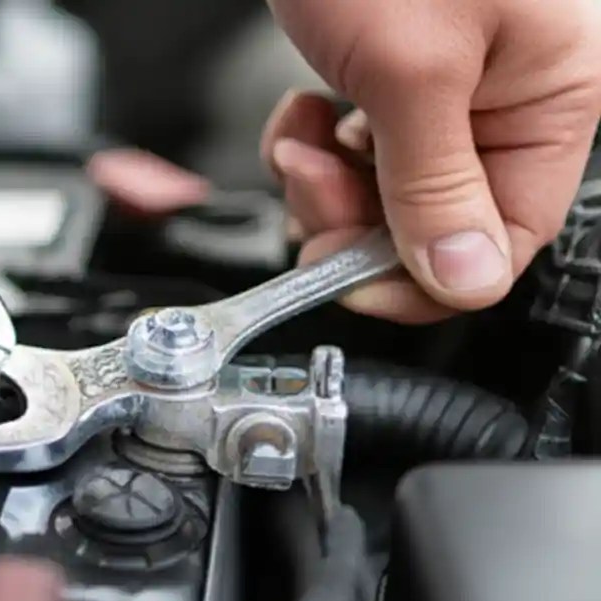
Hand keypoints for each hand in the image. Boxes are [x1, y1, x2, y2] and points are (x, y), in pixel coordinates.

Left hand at [264, 0, 600, 322]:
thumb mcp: (410, 68)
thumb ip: (436, 181)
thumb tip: (466, 279)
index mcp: (551, 97)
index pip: (504, 240)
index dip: (418, 276)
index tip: (347, 278)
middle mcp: (509, 96)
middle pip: (433, 221)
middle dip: (354, 219)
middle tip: (312, 182)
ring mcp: (450, 84)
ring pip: (382, 190)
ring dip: (325, 182)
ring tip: (302, 135)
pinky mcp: (390, 68)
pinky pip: (353, 147)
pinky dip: (314, 144)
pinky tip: (304, 108)